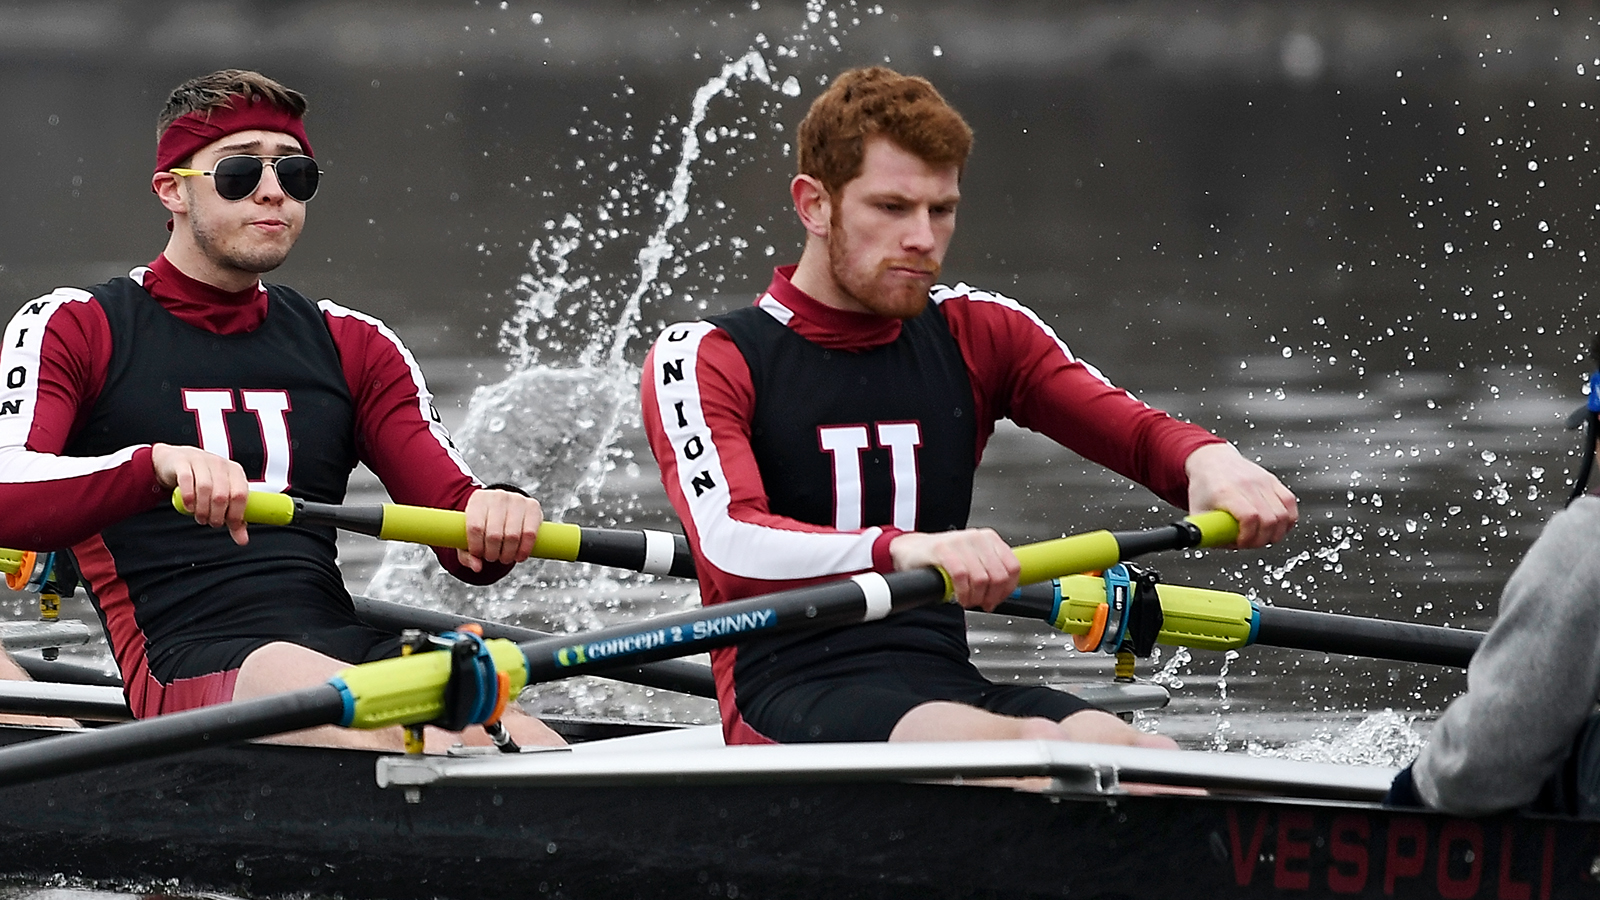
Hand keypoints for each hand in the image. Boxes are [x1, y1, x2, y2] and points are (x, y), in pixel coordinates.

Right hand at [151, 442, 250, 545]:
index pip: (241, 494)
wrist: (176, 460)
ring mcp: (201, 461)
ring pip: (205, 488)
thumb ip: (233, 517)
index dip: (236, 514)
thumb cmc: (205, 480)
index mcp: (235, 471)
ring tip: (200, 518)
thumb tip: (243, 540)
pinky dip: (188, 497)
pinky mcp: (182, 463)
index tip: (230, 525)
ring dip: (202, 509)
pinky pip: (186, 480)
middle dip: (217, 515)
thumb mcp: (222, 495)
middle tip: (211, 522)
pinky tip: (188, 506)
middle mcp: (220, 464)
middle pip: (222, 494)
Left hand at [457, 488, 543, 571]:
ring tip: (504, 558)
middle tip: (492, 558)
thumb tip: (477, 567)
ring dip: (508, 554)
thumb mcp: (468, 536)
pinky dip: (524, 550)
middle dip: (492, 553)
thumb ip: (467, 554)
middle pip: (494, 534)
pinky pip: (530, 533)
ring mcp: (517, 499)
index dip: (476, 546)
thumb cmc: (483, 525)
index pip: (475, 527)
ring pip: (512, 535)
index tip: (478, 555)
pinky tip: (519, 557)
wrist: (503, 508)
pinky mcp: (533, 506)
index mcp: (478, 499)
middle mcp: (498, 496)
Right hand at [888, 528, 1018, 611]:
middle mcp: (977, 537)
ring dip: (974, 597)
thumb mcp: (973, 560)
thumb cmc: (942, 558)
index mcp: (989, 539)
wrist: (911, 550)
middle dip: (991, 597)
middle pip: (998, 576)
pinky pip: (961, 576)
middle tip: (981, 603)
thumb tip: (1007, 593)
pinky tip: (957, 596)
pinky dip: (961, 591)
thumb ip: (990, 571)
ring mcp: (960, 541)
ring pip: (981, 579)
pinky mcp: (942, 549)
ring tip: (966, 600)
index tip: (998, 599)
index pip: (1013, 567)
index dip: (1008, 590)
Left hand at [1184, 442, 1297, 547]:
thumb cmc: (1204, 487)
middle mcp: (1246, 484)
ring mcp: (1262, 481)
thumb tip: (1223, 549)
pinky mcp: (1272, 480)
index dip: (1248, 537)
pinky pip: (1290, 503)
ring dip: (1277, 532)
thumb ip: (1209, 534)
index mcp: (1225, 492)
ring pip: (1283, 513)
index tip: (1241, 543)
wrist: (1212, 460)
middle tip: (1253, 543)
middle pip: (1269, 519)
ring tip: (1264, 537)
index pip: (1249, 517)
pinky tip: (1278, 526)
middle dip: (1263, 539)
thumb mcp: (1197, 512)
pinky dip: (1288, 519)